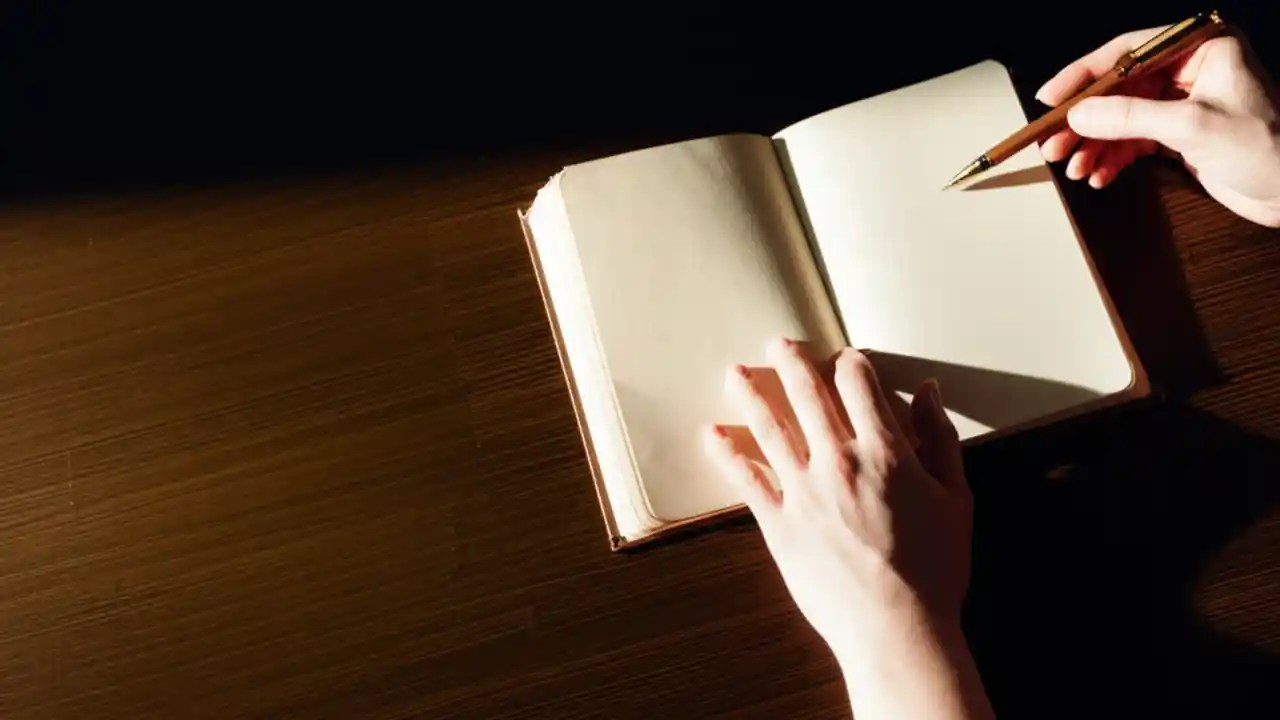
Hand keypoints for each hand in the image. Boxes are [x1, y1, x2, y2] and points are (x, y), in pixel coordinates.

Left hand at [703, 339, 991, 719]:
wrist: (896, 628)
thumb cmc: (934, 569)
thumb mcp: (955, 498)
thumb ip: (939, 439)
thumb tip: (927, 393)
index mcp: (886, 452)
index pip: (859, 386)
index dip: (851, 365)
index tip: (845, 357)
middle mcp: (839, 461)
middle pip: (808, 395)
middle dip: (792, 364)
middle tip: (778, 344)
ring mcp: (804, 491)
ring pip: (770, 427)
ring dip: (750, 395)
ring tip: (733, 373)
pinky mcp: (778, 522)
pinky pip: (746, 479)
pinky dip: (727, 453)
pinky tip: (712, 434)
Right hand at [1036, 25, 1279, 226]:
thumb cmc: (1268, 148)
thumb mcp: (1193, 126)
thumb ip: (1132, 117)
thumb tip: (1080, 114)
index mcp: (1202, 47)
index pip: (1128, 53)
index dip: (1084, 75)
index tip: (1052, 99)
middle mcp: (1189, 70)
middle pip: (1118, 89)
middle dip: (1085, 121)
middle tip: (1054, 144)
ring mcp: (1182, 102)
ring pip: (1120, 118)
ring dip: (1094, 145)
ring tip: (1075, 168)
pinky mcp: (1178, 133)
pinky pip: (1131, 141)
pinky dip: (1112, 159)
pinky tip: (1099, 175)